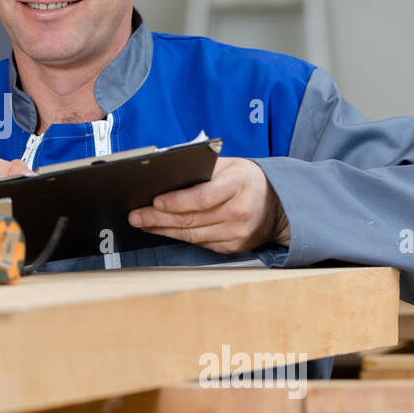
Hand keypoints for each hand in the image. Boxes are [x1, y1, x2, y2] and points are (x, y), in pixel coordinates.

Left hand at [127, 157, 288, 254]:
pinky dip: (179, 236)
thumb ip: (202, 169)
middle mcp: (240, 211)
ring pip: (191, 235)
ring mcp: (237, 233)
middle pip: (191, 219)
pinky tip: (163, 230)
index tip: (154, 201)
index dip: (176, 201)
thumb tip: (165, 175)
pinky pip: (199, 243)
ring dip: (163, 230)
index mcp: (238, 185)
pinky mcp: (233, 247)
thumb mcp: (230, 165)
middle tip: (135, 216)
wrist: (277, 204)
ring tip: (142, 223)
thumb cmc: (245, 180)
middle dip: (158, 218)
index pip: (202, 197)